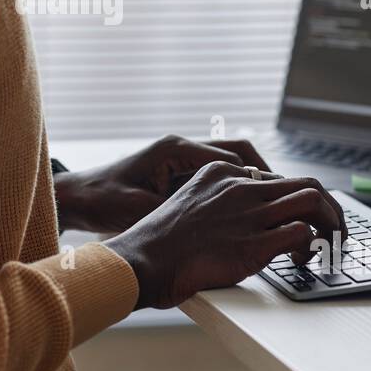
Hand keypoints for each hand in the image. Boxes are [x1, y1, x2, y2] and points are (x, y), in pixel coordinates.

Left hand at [52, 133, 273, 235]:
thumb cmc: (102, 201)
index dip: (260, 180)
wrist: (77, 197)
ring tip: (276, 206)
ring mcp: (180, 158)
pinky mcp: (176, 171)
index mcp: (175, 151)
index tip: (282, 198)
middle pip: (240, 152)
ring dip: (255, 181)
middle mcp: (181, 148)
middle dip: (268, 175)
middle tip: (292, 199)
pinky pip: (218, 173)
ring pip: (232, 162)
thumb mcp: (139, 209)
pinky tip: (246, 211)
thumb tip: (212, 223)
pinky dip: (236, 189)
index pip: (233, 158)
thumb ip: (174, 210)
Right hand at [104, 163, 347, 309]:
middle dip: (328, 209)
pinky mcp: (254, 243)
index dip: (295, 202)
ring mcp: (249, 213)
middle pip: (305, 183)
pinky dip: (314, 247)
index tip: (299, 220)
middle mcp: (239, 187)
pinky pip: (304, 233)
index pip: (276, 179)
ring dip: (332, 224)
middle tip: (332, 233)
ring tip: (329, 247)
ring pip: (314, 200)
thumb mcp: (185, 207)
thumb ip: (214, 206)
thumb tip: (234, 225)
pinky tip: (301, 263)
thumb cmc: (156, 245)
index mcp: (220, 173)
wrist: (141, 262)